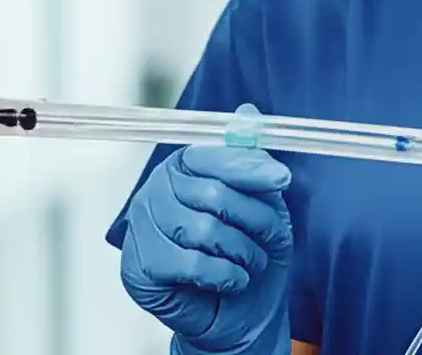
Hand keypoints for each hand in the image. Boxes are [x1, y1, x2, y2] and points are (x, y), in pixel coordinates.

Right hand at [120, 144, 292, 354]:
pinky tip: (233, 279)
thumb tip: (248, 113)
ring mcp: (141, 229)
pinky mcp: (138, 267)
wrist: (239, 309)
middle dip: (254, 220)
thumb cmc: (248, 247)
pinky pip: (191, 265)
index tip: (283, 181)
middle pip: (213, 195)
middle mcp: (154, 190)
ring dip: (242, 251)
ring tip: (251, 260)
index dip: (250, 169)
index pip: (212, 157)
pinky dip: (225, 274)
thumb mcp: (262, 200)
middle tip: (271, 237)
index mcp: (182, 166)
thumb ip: (252, 159)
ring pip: (203, 232)